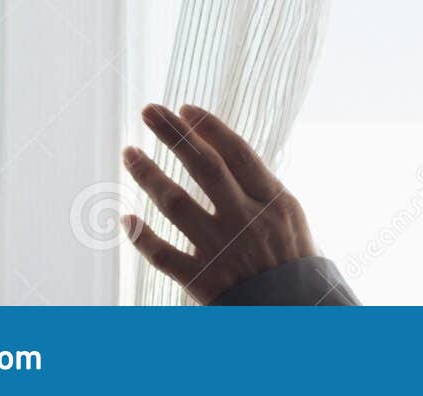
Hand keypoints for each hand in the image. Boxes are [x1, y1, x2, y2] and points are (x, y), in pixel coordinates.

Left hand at [121, 103, 315, 303]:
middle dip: (174, 134)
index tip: (185, 108)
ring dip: (149, 175)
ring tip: (129, 153)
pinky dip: (142, 238)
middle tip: (149, 110)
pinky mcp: (202, 281)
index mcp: (274, 201)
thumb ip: (260, 187)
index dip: (209, 127)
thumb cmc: (294, 262)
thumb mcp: (290, 217)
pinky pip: (163, 256)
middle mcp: (246, 220)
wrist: (297, 315)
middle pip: (204, 166)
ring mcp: (222, 250)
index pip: (236, 153)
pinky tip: (125, 219)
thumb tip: (226, 153)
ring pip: (176, 203)